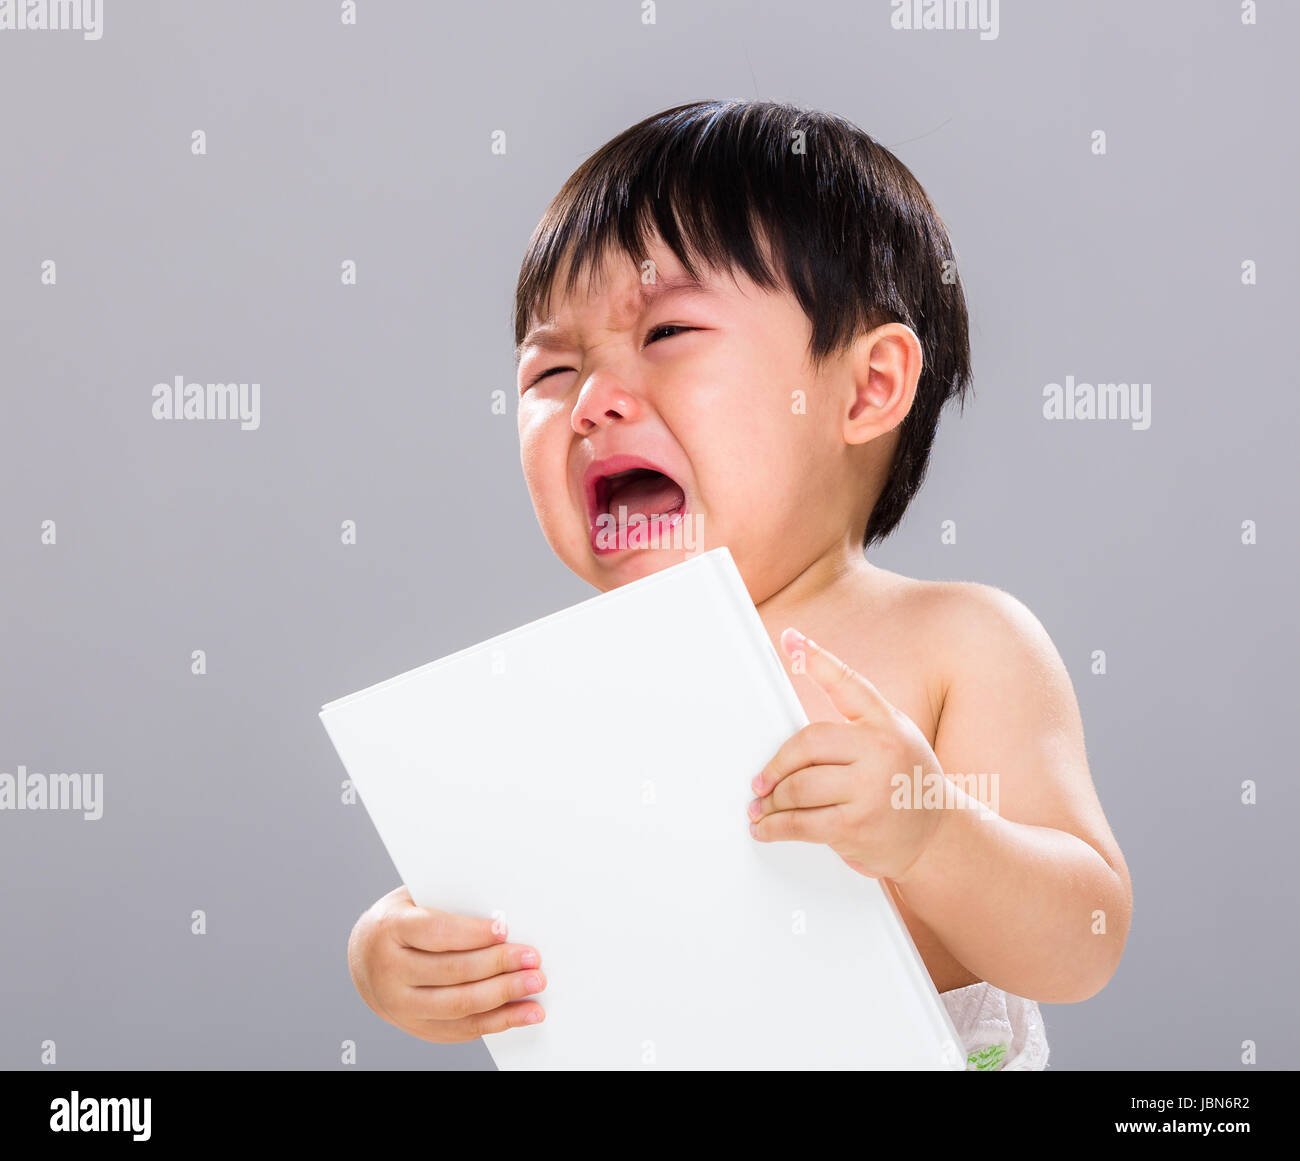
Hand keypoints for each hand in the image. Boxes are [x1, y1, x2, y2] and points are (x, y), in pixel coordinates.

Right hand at [348, 885, 546, 1042]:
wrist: (364, 957)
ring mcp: (401, 1005)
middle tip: (531, 958)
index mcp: (390, 930)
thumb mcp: (415, 899)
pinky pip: (463, 1028)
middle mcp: (390, 972)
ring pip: (460, 1004)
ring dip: (504, 995)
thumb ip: (450, 905)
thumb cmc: (401, 920)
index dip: (474, 932)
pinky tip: (523, 1013)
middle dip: (498, 965)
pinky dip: (498, 1021)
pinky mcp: (417, 1027)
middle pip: (452, 971)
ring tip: (534, 984)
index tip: (505, 929)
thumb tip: (502, 915)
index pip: (437, 932)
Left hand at [746, 628, 949, 880]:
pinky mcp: (856, 826)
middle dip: (776, 765)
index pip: (847, 682)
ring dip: (771, 799)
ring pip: (798, 787)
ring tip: (763, 805)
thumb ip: (854, 719)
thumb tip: (801, 704)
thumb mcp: (894, 736)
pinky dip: (775, 827)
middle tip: (761, 779)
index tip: (790, 638)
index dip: (815, 658)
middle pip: (807, 744)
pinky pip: (801, 824)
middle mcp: (879, 751)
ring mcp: (869, 790)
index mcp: (886, 723)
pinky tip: (765, 827)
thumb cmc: (907, 782)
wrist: (938, 836)